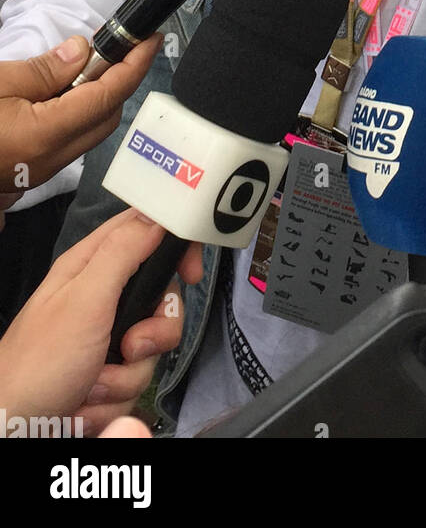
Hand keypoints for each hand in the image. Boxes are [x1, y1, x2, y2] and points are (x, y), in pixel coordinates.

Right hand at [0, 34, 161, 191]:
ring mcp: (40, 169)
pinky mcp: (29, 171)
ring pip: (90, 131)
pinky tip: (63, 92)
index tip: (149, 39)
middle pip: (107, 117)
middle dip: (121, 82)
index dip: (134, 65)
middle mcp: (52, 158)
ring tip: (90, 66)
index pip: (109, 96)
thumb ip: (45, 70)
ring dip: (99, 98)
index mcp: (46, 134)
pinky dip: (78, 113)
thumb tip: (83, 52)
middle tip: (118, 48)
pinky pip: (69, 140)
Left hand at [0, 208, 201, 434]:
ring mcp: (105, 337)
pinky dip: (116, 396)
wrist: (13, 428)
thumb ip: (122, 253)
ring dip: (127, 375)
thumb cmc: (43, 360)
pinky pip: (136, 379)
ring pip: (152, 345)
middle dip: (153, 332)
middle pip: (161, 297)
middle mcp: (102, 297)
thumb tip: (157, 216)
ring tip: (94, 385)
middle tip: (131, 347)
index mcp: (92, 265)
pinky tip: (88, 403)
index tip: (190, 274)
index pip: (145, 232)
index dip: (174, 245)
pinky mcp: (107, 373)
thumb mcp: (84, 299)